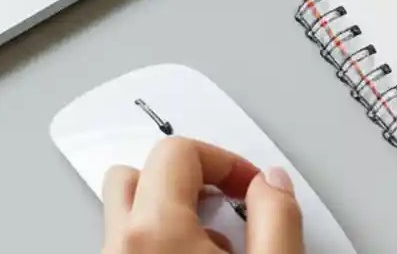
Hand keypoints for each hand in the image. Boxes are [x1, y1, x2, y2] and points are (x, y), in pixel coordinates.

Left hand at [101, 137, 303, 253]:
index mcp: (153, 234)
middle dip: (183, 178)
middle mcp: (119, 249)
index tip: (250, 184)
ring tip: (213, 242)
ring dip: (167, 214)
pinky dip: (156, 244)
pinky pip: (127, 247)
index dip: (224, 160)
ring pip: (126, 215)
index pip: (177, 153)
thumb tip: (272, 184)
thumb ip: (277, 218)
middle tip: (222, 201)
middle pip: (134, 175)